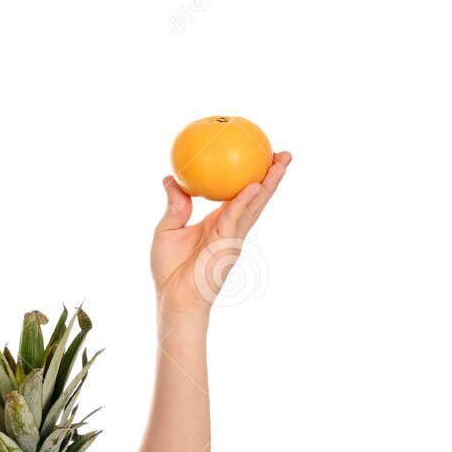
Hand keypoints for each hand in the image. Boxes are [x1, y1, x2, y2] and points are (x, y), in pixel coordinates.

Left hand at [151, 151, 290, 319]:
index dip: (250, 177)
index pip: (239, 195)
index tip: (258, 156)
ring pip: (255, 205)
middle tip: (284, 154)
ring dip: (269, 184)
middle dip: (271, 177)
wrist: (173, 297)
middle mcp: (230, 228)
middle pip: (256, 198)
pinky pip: (237, 218)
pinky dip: (246, 201)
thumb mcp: (168, 229)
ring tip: (281, 163)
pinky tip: (254, 185)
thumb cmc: (169, 270)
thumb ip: (175, 204)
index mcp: (218, 223)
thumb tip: (170, 178)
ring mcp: (232, 237)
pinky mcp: (228, 245)